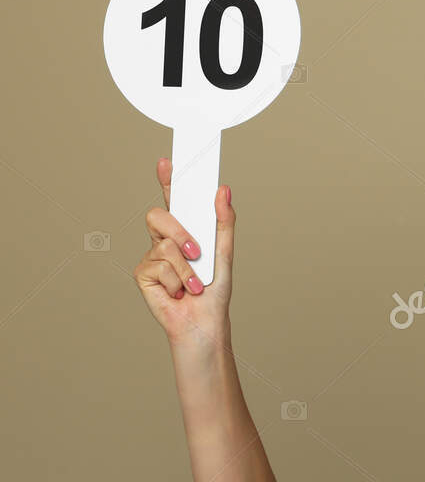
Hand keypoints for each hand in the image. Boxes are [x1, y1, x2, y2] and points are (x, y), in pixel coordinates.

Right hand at [135, 158, 234, 351]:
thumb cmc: (215, 289)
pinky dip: (177, 280)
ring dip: (185, 266)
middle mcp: (165, 239)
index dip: (168, 179)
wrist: (204, 320)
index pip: (174, 200)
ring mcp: (152, 256)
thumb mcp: (225, 251)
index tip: (167, 161)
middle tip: (196, 250)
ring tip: (195, 282)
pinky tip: (181, 291)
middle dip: (178, 230)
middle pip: (158, 216)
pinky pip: (158, 266)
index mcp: (185, 230)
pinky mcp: (143, 274)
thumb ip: (224, 220)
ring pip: (163, 244)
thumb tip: (223, 190)